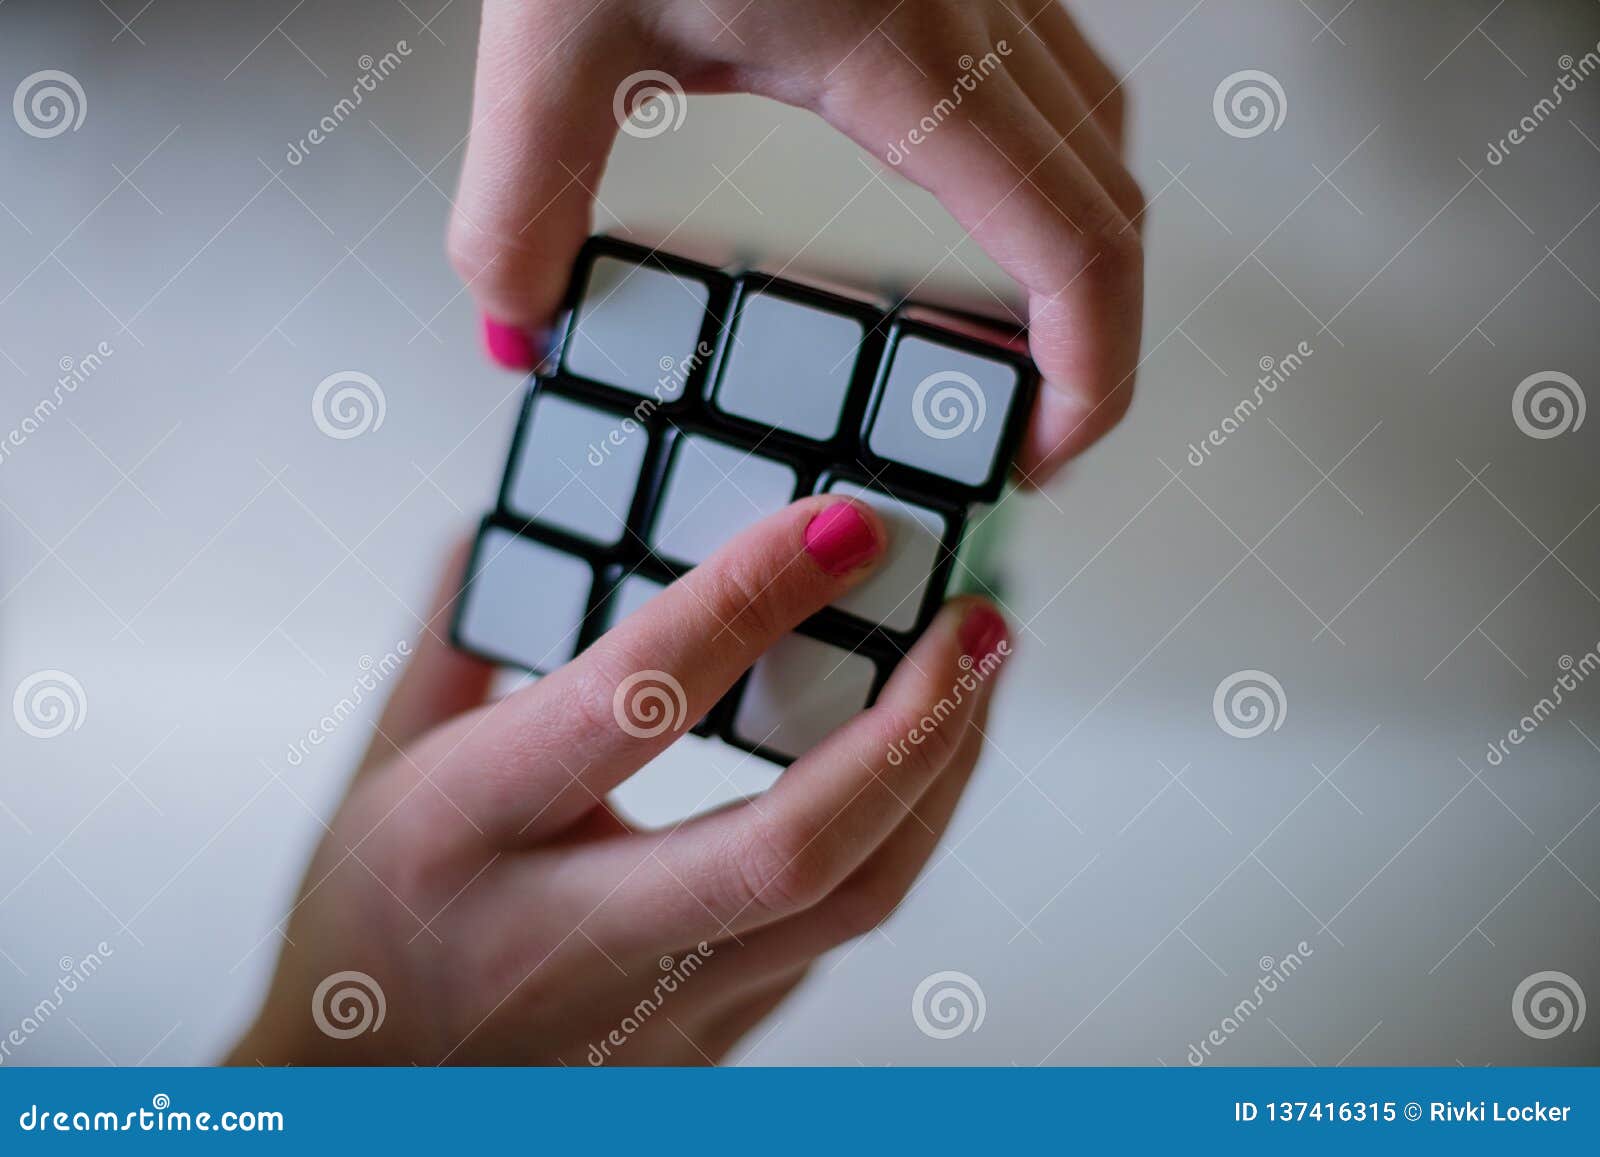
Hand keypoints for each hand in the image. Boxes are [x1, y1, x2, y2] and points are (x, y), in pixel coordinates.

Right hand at [229, 497, 1009, 1064]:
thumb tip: (504, 526)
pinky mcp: (710, 1042)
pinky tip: (915, 758)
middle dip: (910, 723)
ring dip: (936, 773)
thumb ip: (455, 640)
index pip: (631, 706)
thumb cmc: (365, 931)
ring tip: (974, 669)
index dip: (750, 605)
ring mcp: (654, 1012)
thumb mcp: (379, 771)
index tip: (841, 525)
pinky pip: (832, 933)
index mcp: (467, 833)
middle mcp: (571, 936)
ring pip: (849, 902)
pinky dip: (895, 831)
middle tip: (972, 620)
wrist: (367, 1099)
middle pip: (789, 848)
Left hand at [448, 0, 1143, 482]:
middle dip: (1093, 339)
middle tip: (1026, 423)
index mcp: (911, 52)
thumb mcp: (554, 34)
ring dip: (1080, 251)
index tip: (1049, 448)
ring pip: (1100, 135)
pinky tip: (977, 196)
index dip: (1091, 374)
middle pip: (1112, 205)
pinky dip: (1049, 169)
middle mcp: (982, 7)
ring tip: (1008, 337)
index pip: (1072, 248)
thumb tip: (519, 327)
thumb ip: (519, 210)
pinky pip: (1060, 75)